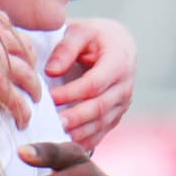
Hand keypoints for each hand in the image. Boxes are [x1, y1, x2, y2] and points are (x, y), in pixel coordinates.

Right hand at [0, 8, 39, 128]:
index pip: (14, 35)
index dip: (20, 48)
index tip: (20, 57)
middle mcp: (2, 39)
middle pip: (28, 54)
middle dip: (32, 66)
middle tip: (30, 78)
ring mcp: (2, 61)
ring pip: (29, 78)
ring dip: (34, 90)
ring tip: (34, 100)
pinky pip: (17, 100)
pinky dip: (23, 111)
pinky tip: (23, 121)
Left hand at [47, 18, 135, 150]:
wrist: (116, 46)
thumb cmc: (93, 37)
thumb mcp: (80, 31)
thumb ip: (65, 48)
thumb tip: (51, 71)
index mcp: (119, 61)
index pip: (94, 83)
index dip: (72, 93)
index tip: (50, 98)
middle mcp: (125, 85)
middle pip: (99, 107)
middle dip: (75, 117)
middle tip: (53, 123)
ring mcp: (123, 103)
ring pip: (101, 122)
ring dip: (79, 132)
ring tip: (56, 136)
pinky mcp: (116, 115)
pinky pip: (102, 132)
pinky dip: (85, 140)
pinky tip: (67, 144)